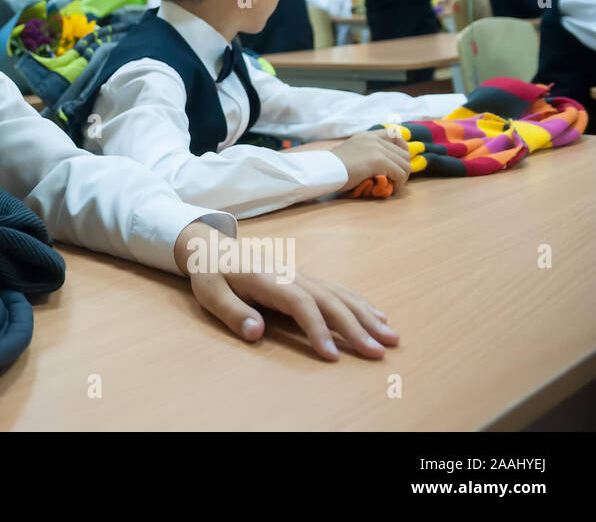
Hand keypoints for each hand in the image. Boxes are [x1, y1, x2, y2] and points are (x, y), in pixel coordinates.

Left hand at [175, 224, 398, 360]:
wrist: (212, 246)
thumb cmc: (211, 273)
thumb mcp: (210, 293)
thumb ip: (232, 312)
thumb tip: (256, 332)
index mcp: (268, 279)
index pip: (300, 304)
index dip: (317, 329)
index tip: (332, 356)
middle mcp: (291, 275)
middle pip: (329, 300)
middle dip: (356, 327)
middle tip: (379, 351)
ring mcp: (301, 275)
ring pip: (339, 294)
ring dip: (366, 316)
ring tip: (392, 337)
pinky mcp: (304, 279)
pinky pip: (337, 290)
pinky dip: (360, 303)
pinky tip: (378, 316)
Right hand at [330, 129, 411, 191]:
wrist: (324, 170)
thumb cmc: (333, 167)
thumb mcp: (351, 152)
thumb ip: (365, 152)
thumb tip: (380, 165)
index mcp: (367, 136)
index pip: (396, 134)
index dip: (403, 148)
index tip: (399, 162)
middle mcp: (374, 139)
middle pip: (404, 153)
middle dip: (403, 168)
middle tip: (395, 180)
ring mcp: (378, 149)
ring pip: (405, 165)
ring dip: (402, 178)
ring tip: (392, 185)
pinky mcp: (379, 161)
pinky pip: (400, 174)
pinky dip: (398, 184)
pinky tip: (390, 189)